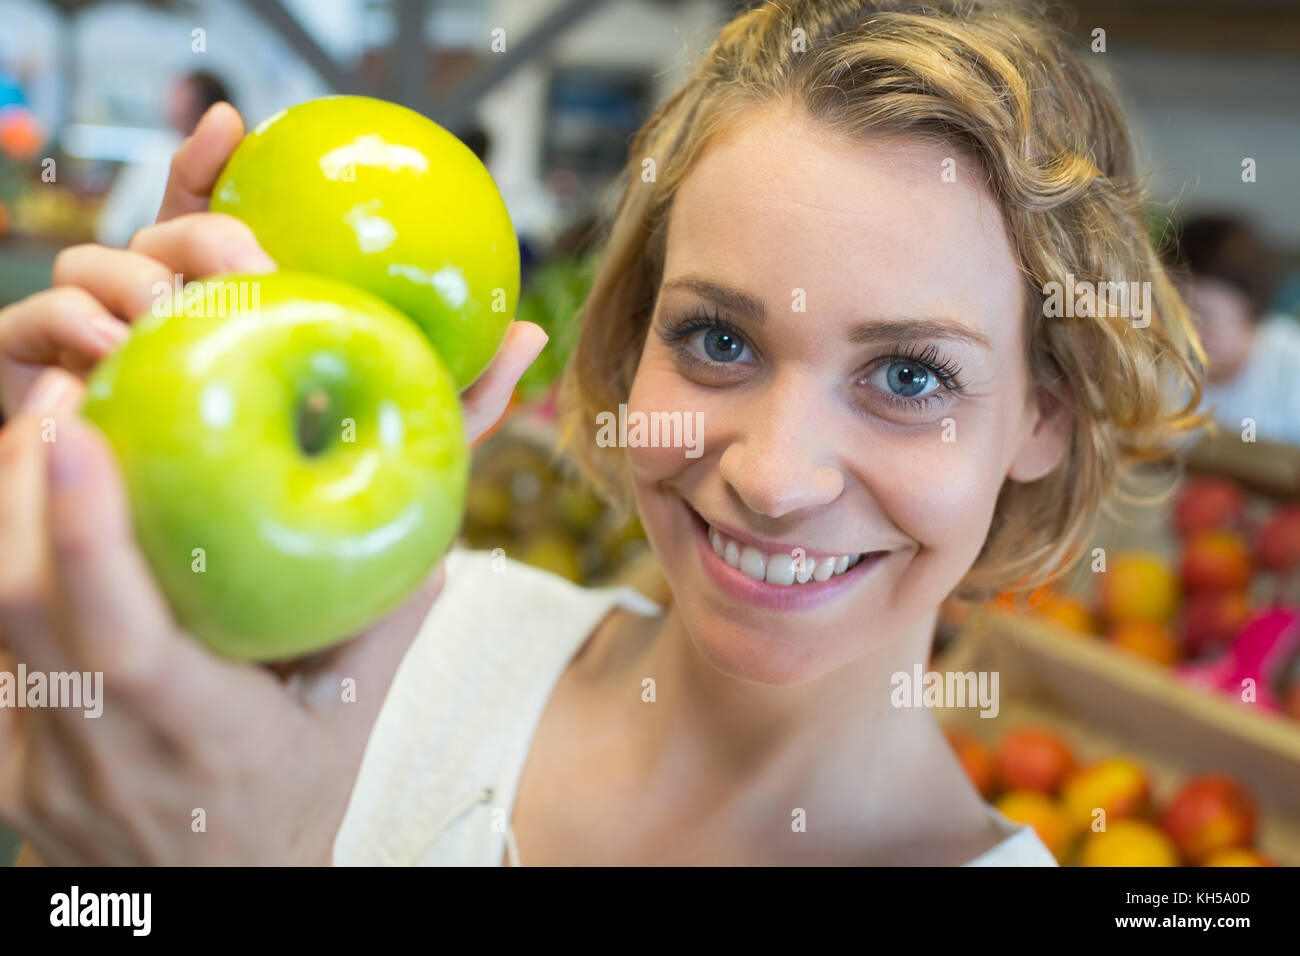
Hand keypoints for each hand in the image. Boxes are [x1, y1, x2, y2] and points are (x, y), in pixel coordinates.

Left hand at [0, 103, 547, 863]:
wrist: (220, 903)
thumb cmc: (298, 794)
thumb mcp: (357, 706)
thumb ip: (395, 600)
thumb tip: (452, 491)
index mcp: (208, 739)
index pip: (127, 640)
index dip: (89, 535)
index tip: (78, 427)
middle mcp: (107, 755)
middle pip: (23, 606)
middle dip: (26, 485)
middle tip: (73, 390)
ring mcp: (38, 764)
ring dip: (7, 510)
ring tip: (50, 430)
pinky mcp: (0, 763)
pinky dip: (4, 559)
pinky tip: (31, 508)